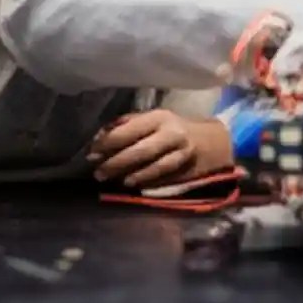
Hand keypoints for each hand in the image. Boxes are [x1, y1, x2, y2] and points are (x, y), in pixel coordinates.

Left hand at [87, 110, 232, 188]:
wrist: (211, 141)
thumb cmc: (172, 128)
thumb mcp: (152, 119)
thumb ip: (127, 125)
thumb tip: (100, 136)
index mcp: (158, 117)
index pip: (129, 129)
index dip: (109, 142)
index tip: (91, 152)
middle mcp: (171, 134)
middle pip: (141, 150)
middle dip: (117, 162)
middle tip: (98, 172)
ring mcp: (181, 153)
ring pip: (155, 166)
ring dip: (132, 174)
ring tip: (115, 180)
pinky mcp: (186, 170)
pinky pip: (164, 177)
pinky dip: (147, 181)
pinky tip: (132, 184)